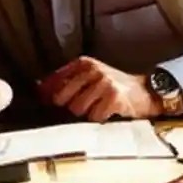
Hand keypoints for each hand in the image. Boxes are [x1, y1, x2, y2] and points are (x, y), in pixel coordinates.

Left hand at [37, 56, 159, 120]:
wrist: (145, 92)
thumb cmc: (114, 87)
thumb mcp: (90, 77)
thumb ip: (66, 82)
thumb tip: (38, 88)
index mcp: (83, 63)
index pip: (53, 81)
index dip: (47, 95)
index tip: (46, 103)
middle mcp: (92, 69)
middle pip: (61, 98)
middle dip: (69, 106)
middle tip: (85, 106)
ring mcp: (103, 82)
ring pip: (77, 109)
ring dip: (87, 114)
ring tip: (99, 108)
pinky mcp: (114, 97)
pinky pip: (94, 116)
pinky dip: (100, 119)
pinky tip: (108, 112)